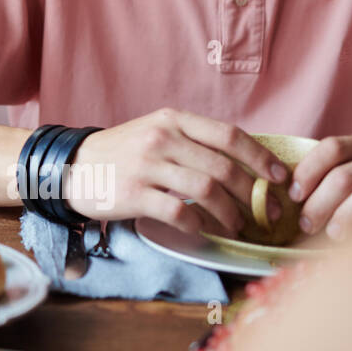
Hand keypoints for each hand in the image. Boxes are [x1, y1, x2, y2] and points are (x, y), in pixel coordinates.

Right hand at [65, 107, 288, 236]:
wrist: (72, 166)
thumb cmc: (121, 152)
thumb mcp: (155, 132)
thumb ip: (192, 141)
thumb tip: (244, 165)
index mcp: (172, 119)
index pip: (228, 135)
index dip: (261, 158)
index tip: (279, 177)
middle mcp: (161, 138)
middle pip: (223, 168)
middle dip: (253, 195)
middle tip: (265, 213)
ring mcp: (146, 166)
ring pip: (206, 191)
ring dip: (230, 215)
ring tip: (237, 226)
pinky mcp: (133, 194)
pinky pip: (179, 213)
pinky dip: (199, 226)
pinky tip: (203, 231)